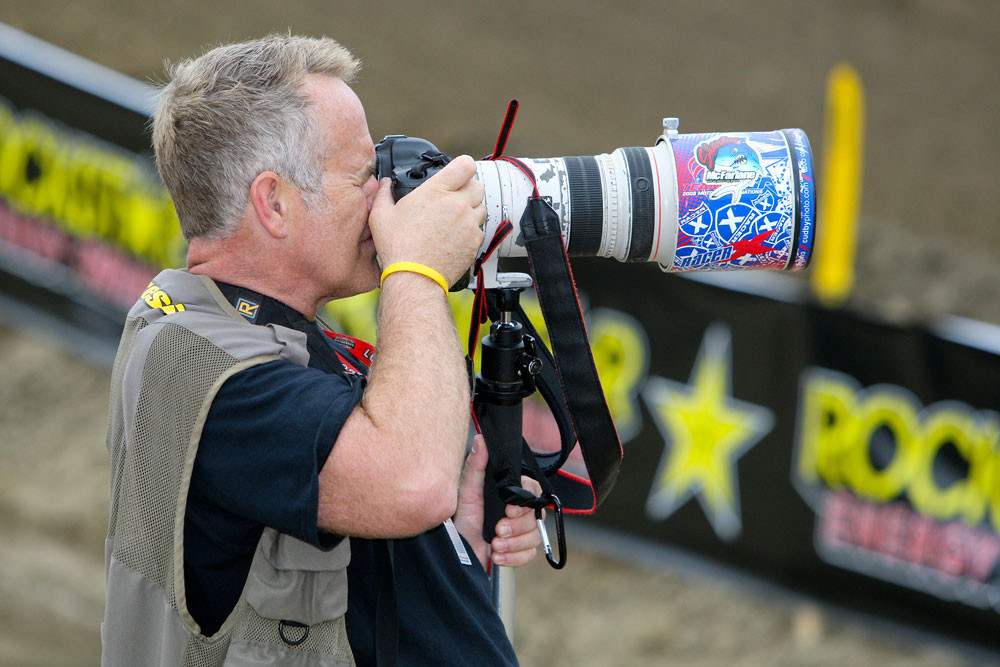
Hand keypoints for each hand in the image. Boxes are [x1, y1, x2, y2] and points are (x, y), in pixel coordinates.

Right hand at [368, 155, 485, 285]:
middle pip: (477, 184)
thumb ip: (384, 193)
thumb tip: (385, 184)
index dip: (463, 166)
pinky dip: (471, 231)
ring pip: (481, 206)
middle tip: (453, 199)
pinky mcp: (475, 241)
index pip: (465, 165)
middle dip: (467, 189)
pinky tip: (455, 237)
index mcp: (436, 191)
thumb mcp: (381, 215)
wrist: (415, 277)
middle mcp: (457, 204)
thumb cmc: (400, 248)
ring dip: (471, 209)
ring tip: (453, 219)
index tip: (457, 173)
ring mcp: (469, 223)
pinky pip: (480, 229)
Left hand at [452, 435, 542, 570]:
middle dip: (515, 527)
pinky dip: (513, 557)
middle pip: (535, 517)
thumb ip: (475, 466)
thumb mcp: (466, 491)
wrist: (457, 550)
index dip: (524, 502)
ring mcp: (522, 532)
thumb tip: (481, 439)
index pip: (532, 490)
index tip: (508, 510)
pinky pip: (529, 554)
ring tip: (494, 544)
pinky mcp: (521, 551)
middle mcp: (519, 511)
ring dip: (512, 544)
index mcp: (510, 494)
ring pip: (534, 537)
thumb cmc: (461, 519)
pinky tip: (497, 555)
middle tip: (497, 529)